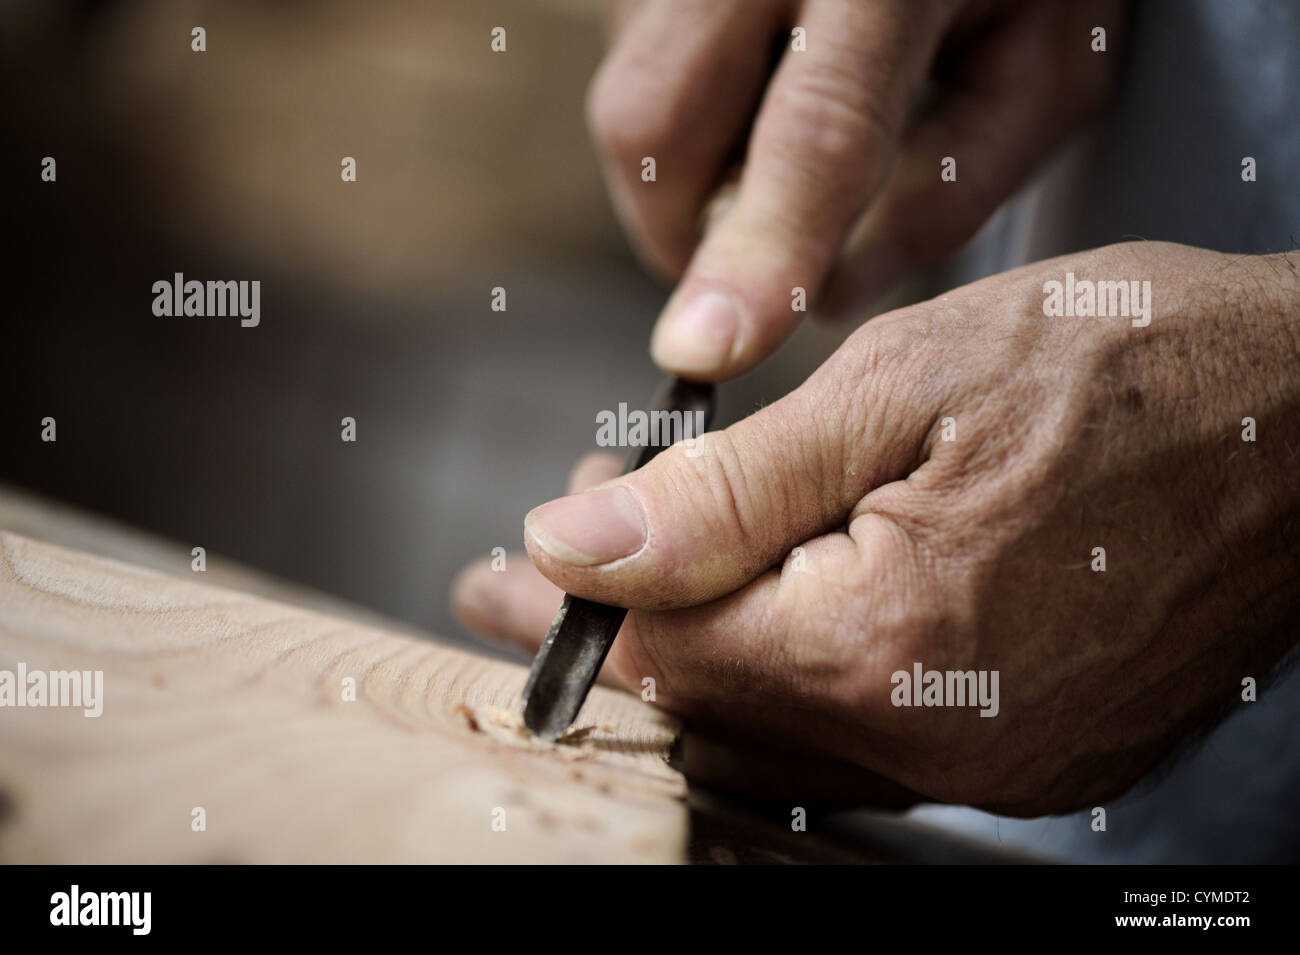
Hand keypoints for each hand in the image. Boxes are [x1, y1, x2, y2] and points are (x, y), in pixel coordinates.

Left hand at [454, 242, 1299, 814]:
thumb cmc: (1122, 367)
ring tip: (666, 574)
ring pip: (785, 736)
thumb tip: (576, 546)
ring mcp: (993, 765)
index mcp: (884, 645)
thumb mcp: (897, 387)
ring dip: (710, 654)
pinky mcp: (1033, 755)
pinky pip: (868, 744)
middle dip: (630, 624)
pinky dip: (801, 679)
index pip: (666, 646)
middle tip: (573, 551)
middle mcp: (937, 740)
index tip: (509, 560)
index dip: (574, 598)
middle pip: (715, 705)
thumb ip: (725, 490)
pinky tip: (780, 613)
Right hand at [588, 0, 1124, 379]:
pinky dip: (687, 117)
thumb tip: (824, 300)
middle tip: (755, 259)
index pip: (814, 132)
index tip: (705, 353)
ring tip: (780, 144)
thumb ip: (946, 197)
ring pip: (629, 103)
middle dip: (685, 233)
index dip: (759, 252)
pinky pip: (634, 65)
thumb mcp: (1044, 73)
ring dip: (687, 174)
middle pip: (654, 123)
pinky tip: (763, 82)